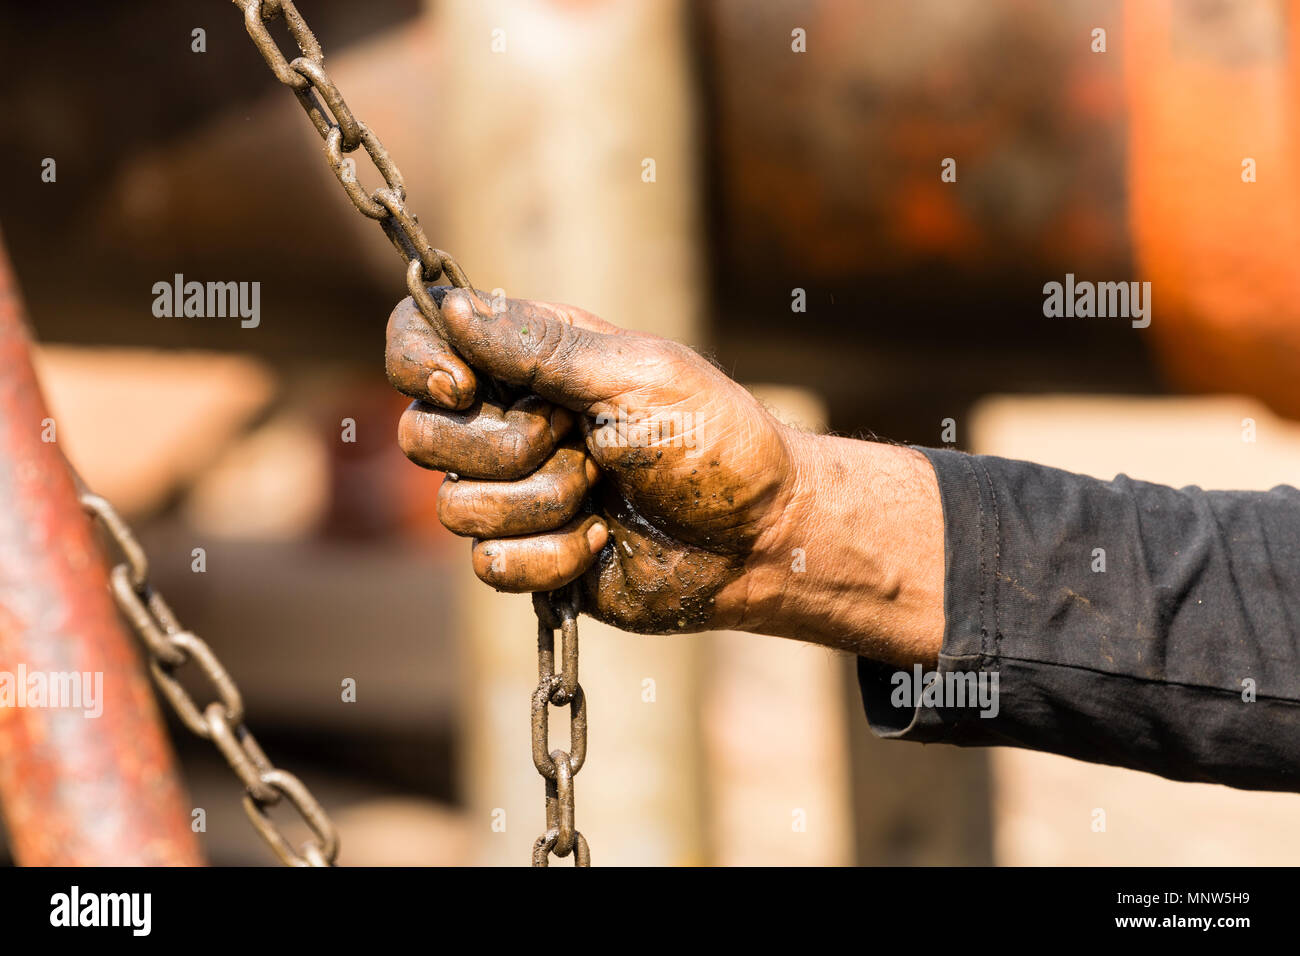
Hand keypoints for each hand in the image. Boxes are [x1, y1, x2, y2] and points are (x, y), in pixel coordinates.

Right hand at [385, 287, 943, 662]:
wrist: (757, 536)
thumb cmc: (711, 438)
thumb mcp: (634, 374)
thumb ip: (537, 346)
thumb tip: (451, 306)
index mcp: (526, 357)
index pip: (417, 337)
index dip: (418, 362)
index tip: (465, 387)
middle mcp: (506, 419)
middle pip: (424, 434)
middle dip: (508, 447)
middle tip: (581, 441)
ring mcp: (512, 491)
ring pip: (456, 507)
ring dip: (543, 503)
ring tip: (602, 492)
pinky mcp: (528, 557)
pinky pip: (489, 564)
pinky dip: (552, 558)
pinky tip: (598, 542)